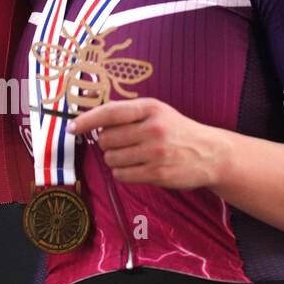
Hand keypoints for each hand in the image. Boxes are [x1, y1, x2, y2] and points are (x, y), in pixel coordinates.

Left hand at [70, 97, 228, 189]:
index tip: (72, 127)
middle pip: (106, 139)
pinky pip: (122, 175)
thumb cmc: (175, 130)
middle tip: (123, 144)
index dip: (86, 120)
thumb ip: (125, 113)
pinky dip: (122, 173)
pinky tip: (136, 168)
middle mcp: (153, 129)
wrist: (211, 154)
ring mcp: (156, 153)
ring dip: (115, 159)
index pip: (109, 113)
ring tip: (132, 156)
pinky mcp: (159, 174)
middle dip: (107, 144)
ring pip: (111, 158)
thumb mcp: (155, 112)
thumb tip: (89, 120)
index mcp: (149, 108)